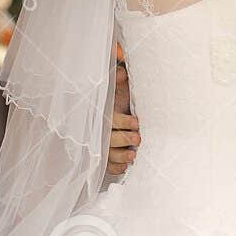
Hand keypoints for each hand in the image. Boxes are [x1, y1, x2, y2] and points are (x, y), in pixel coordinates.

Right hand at [107, 60, 136, 174]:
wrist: (103, 114)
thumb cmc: (114, 103)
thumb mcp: (116, 90)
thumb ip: (117, 79)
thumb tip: (121, 67)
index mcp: (101, 114)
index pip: (109, 120)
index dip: (123, 122)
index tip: (136, 122)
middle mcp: (98, 131)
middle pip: (108, 139)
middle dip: (124, 140)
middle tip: (138, 139)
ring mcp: (99, 147)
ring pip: (107, 155)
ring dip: (121, 156)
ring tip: (133, 155)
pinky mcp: (102, 159)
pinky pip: (107, 167)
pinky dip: (116, 168)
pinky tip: (125, 166)